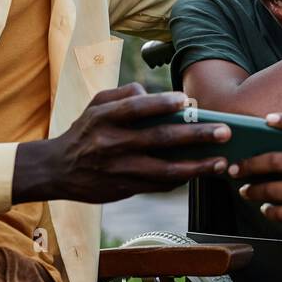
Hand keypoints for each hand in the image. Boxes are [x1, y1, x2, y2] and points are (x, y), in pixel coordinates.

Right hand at [13, 83, 232, 204]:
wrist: (57, 170)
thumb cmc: (85, 131)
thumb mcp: (96, 105)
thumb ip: (124, 94)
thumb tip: (155, 92)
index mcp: (104, 117)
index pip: (136, 107)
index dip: (161, 103)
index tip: (186, 100)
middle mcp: (112, 143)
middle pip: (160, 138)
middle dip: (196, 135)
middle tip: (224, 132)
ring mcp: (120, 169)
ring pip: (165, 169)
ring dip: (197, 166)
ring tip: (221, 162)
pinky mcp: (125, 189)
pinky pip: (158, 185)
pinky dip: (182, 179)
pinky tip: (201, 173)